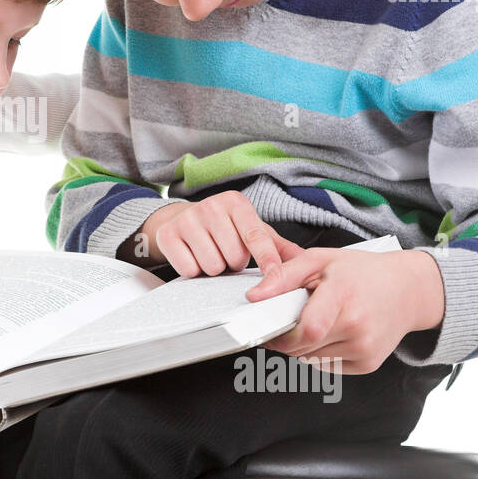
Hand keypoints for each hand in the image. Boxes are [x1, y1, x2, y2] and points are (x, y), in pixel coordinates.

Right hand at [135, 191, 305, 278]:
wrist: (181, 219)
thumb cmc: (223, 227)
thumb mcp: (251, 230)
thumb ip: (278, 247)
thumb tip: (309, 262)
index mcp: (237, 203)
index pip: (256, 236)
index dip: (267, 259)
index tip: (274, 275)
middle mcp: (211, 206)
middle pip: (234, 257)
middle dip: (233, 264)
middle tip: (227, 255)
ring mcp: (188, 219)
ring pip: (212, 266)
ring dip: (214, 269)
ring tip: (211, 255)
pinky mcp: (168, 234)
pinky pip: (188, 269)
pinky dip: (193, 270)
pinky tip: (193, 257)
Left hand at [245, 249, 445, 373]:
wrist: (407, 290)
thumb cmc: (361, 273)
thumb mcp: (320, 260)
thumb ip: (283, 276)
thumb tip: (253, 297)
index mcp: (344, 296)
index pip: (306, 330)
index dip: (280, 334)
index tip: (268, 326)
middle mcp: (358, 327)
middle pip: (302, 347)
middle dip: (286, 337)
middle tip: (290, 318)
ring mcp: (365, 349)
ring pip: (310, 359)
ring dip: (303, 345)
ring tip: (316, 320)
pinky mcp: (368, 364)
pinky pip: (326, 365)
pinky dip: (320, 352)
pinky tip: (332, 332)